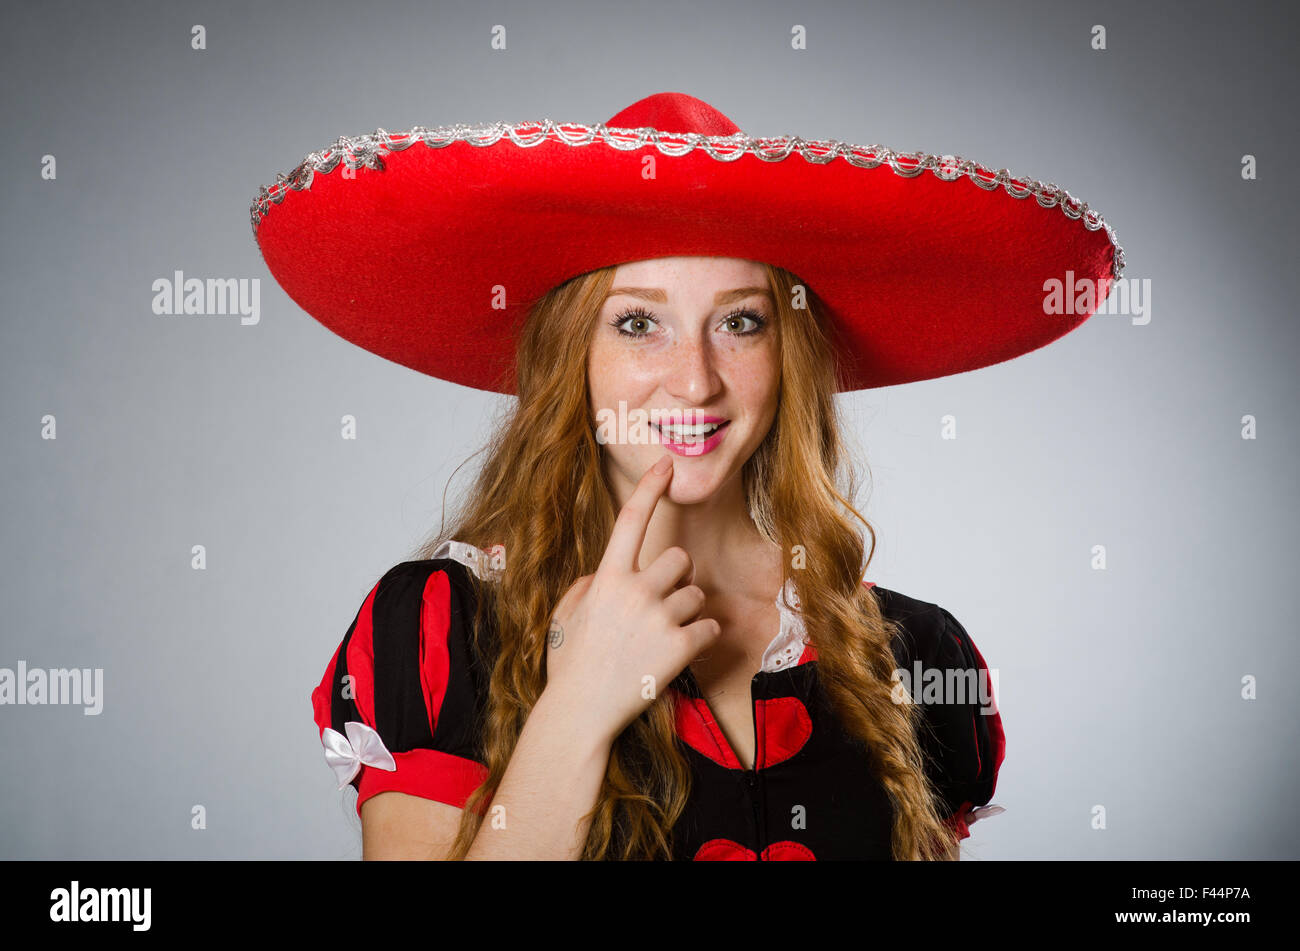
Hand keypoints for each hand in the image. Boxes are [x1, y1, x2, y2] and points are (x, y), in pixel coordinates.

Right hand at [543, 454, 720, 742]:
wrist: (580, 713)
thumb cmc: (569, 665)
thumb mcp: (567, 615)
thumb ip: (588, 585)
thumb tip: (606, 574)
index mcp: (606, 578)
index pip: (631, 520)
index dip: (650, 488)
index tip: (666, 465)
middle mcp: (635, 591)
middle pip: (680, 559)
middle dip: (677, 578)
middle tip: (661, 603)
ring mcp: (659, 619)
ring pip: (697, 595)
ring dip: (688, 611)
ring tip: (664, 635)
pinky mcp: (680, 647)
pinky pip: (709, 628)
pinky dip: (701, 639)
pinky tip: (679, 653)